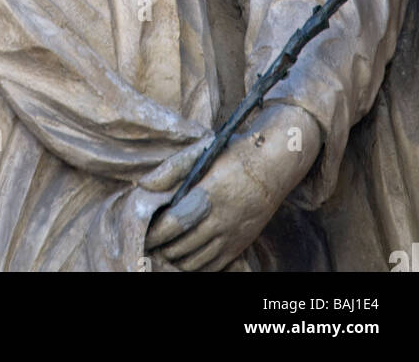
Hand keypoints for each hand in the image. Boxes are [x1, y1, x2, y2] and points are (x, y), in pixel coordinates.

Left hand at [143, 105, 321, 271]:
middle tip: (148, 244)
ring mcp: (232, 235)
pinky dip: (196, 266)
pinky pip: (214, 266)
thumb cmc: (235, 154)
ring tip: (163, 251)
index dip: (155, 232)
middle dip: (161, 248)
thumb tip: (143, 185)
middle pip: (183, 247)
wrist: (275, 165)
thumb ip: (172, 169)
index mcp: (210, 194)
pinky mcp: (240, 244)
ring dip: (176, 259)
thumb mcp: (203, 152)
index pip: (176, 223)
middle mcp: (222, 220)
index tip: (143, 232)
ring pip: (196, 261)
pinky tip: (185, 257)